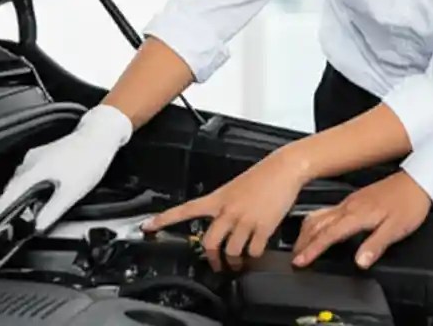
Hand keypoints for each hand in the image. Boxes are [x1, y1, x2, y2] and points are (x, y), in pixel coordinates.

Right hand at [0, 104, 130, 230]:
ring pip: (20, 182)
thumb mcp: (72, 192)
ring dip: (18, 196)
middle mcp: (29, 163)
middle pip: (10, 190)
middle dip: (5, 207)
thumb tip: (36, 228)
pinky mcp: (43, 155)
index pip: (6, 197)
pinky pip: (28, 175)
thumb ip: (52, 211)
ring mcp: (35, 157)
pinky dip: (28, 187)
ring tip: (19, 211)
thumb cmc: (89, 159)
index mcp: (33, 172)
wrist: (100, 135)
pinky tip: (37, 193)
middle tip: (1, 224)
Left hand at [141, 148, 310, 271]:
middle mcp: (228, 211)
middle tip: (216, 264)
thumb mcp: (235, 188)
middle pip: (209, 242)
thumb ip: (225, 205)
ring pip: (231, 251)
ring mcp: (245, 220)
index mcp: (218, 198)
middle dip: (212, 258)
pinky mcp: (263, 227)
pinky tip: (256, 252)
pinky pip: (254, 250)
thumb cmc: (263, 176)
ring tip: (238, 262)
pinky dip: (254, 255)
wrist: (285, 168)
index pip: (185, 210)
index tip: (148, 227)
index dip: (164, 220)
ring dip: (234, 261)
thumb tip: (221, 222)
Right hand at [291, 171, 430, 268]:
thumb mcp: (396, 229)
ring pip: (320, 215)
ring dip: (307, 230)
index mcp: (357, 215)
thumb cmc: (409, 204)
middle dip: (303, 241)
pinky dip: (317, 221)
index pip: (328, 234)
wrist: (418, 182)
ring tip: (300, 243)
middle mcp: (350, 206)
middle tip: (294, 255)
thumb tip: (359, 262)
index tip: (300, 261)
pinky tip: (318, 226)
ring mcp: (351, 201)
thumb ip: (375, 246)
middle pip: (318, 223)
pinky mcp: (355, 199)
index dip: (312, 249)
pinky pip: (328, 210)